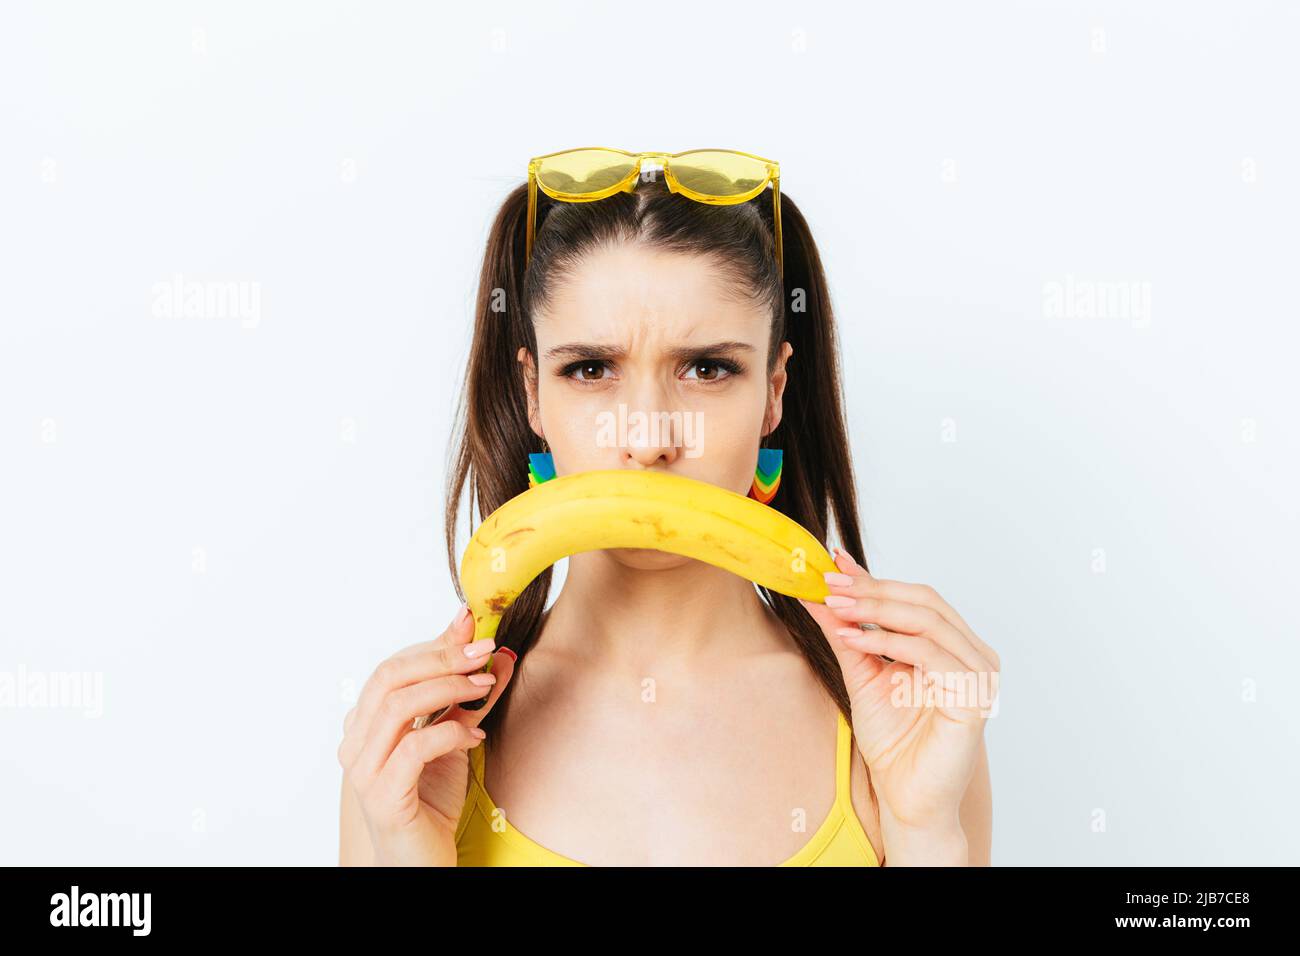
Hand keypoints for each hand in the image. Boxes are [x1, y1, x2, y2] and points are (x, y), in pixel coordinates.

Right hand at [337, 605, 515, 865]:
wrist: (423, 861)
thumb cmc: (432, 800)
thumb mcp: (453, 738)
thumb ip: (466, 698)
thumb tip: (495, 654)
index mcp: (365, 724)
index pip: (393, 667)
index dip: (435, 645)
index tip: (475, 632)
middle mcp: (355, 744)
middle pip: (390, 677)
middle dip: (442, 658)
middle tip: (483, 652)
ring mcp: (364, 771)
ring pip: (397, 705)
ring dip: (448, 688)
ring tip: (484, 686)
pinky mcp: (383, 797)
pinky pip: (413, 748)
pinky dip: (449, 732)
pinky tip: (474, 735)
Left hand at [799, 549, 999, 835]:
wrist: (905, 797)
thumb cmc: (893, 742)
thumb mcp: (862, 673)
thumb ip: (848, 633)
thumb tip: (820, 595)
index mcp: (954, 645)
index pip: (916, 598)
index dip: (875, 579)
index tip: (834, 564)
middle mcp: (974, 654)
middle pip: (924, 602)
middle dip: (873, 590)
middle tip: (830, 584)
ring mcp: (979, 674)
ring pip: (928, 620)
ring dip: (876, 610)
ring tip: (835, 607)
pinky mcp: (974, 697)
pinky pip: (931, 654)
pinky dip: (889, 641)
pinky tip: (854, 640)